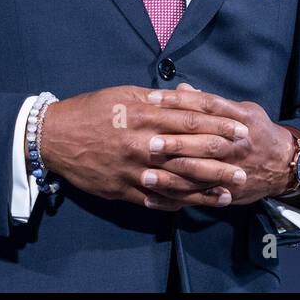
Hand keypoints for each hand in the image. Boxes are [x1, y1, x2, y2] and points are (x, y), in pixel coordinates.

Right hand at [36, 85, 252, 210]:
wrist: (55, 136)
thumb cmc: (92, 110)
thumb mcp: (125, 94)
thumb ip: (157, 99)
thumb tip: (186, 96)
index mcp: (145, 116)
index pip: (192, 120)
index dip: (219, 126)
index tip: (241, 130)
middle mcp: (143, 144)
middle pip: (190, 153)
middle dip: (220, 161)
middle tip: (244, 165)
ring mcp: (134, 169)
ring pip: (176, 181)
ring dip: (205, 189)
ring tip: (229, 193)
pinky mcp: (123, 189)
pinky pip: (154, 200)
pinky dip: (176, 203)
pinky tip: (195, 205)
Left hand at [145, 84, 295, 204]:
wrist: (283, 164)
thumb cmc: (256, 130)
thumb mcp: (242, 109)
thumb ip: (211, 101)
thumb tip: (181, 88)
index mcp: (239, 117)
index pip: (206, 106)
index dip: (179, 101)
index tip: (153, 99)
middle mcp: (235, 143)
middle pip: (204, 142)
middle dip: (177, 143)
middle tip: (149, 142)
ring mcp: (232, 169)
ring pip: (200, 173)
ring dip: (172, 175)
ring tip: (145, 175)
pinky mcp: (227, 190)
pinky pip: (198, 196)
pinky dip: (175, 198)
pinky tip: (152, 198)